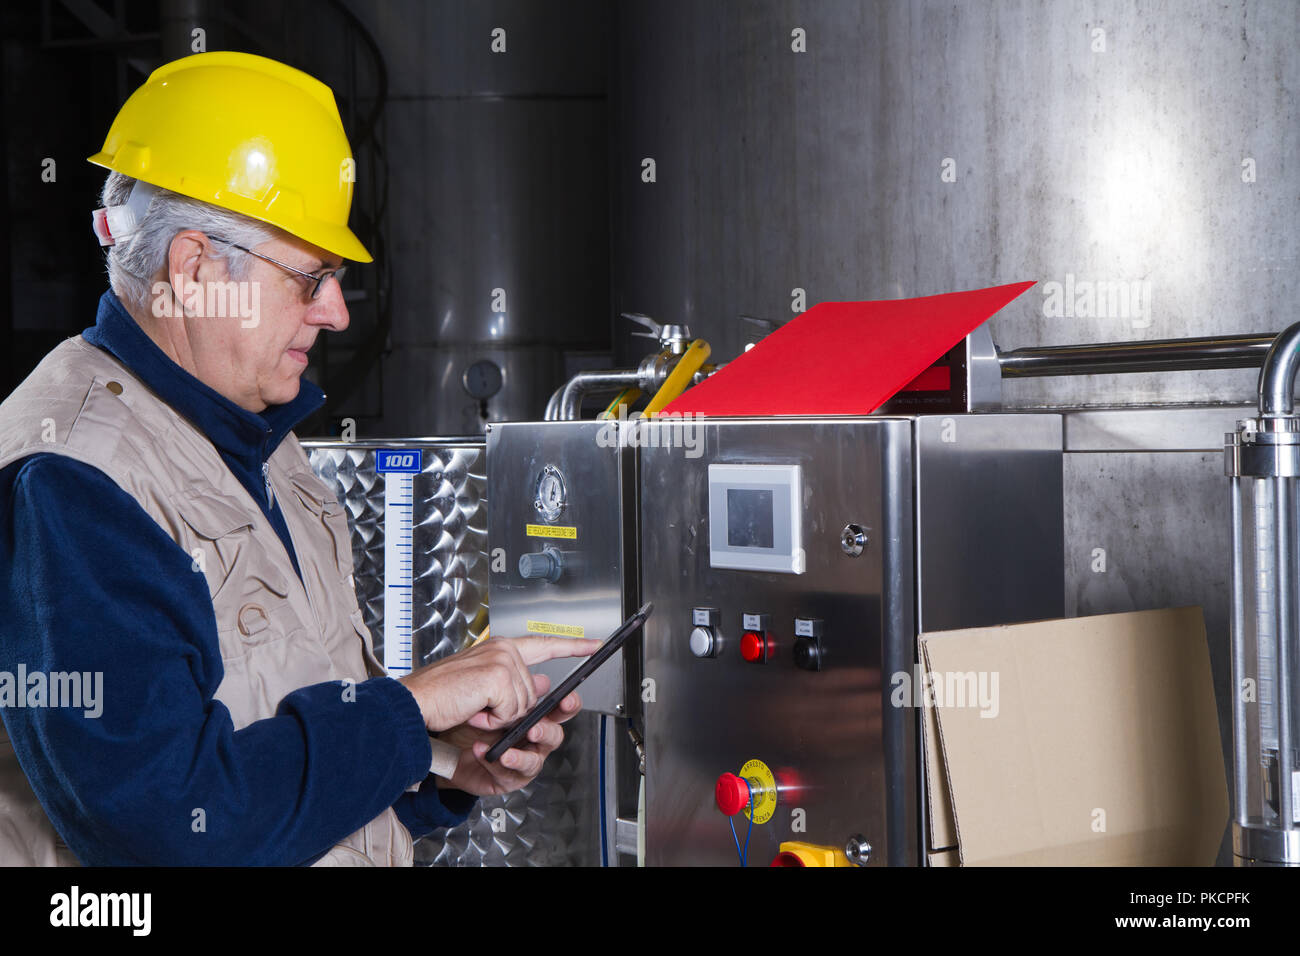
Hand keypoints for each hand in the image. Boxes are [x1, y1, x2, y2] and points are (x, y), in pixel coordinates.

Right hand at [397, 635, 600, 733]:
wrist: (413, 706)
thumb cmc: (439, 699)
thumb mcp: (481, 689)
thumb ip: (512, 683)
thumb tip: (543, 683)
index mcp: (500, 648)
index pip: (543, 644)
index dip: (573, 645)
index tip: (596, 644)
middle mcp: (503, 649)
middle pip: (534, 692)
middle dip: (511, 710)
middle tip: (478, 707)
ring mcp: (503, 661)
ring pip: (524, 705)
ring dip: (499, 717)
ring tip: (472, 708)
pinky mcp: (499, 677)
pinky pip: (513, 713)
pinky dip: (493, 722)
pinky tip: (474, 712)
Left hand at [433, 675, 583, 795]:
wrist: (445, 745)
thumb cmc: (471, 722)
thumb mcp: (492, 699)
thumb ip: (517, 688)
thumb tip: (542, 680)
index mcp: (536, 716)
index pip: (559, 708)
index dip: (569, 703)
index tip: (567, 697)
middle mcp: (533, 739)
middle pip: (555, 735)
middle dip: (548, 731)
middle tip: (535, 728)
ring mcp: (523, 759)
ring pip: (535, 760)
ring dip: (521, 754)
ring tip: (506, 749)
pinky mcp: (508, 778)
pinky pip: (508, 773)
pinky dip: (494, 761)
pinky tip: (481, 750)